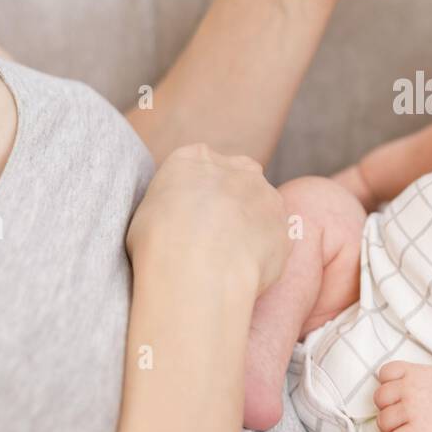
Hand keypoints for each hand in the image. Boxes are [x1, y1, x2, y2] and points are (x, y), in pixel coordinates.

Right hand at [126, 143, 288, 296]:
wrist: (198, 271)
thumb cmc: (160, 244)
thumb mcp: (147, 212)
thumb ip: (171, 203)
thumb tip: (177, 216)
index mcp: (196, 158)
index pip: (202, 163)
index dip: (199, 191)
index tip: (191, 215)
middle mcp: (238, 169)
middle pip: (240, 179)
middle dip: (232, 202)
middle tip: (214, 236)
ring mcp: (267, 197)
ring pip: (262, 209)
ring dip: (251, 228)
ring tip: (227, 260)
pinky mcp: (285, 229)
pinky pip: (275, 241)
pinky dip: (263, 255)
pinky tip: (242, 273)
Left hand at [374, 361, 431, 431]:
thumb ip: (415, 378)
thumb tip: (399, 387)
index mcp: (413, 372)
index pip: (384, 373)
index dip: (388, 385)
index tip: (398, 396)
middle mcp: (409, 389)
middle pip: (379, 399)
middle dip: (388, 408)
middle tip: (401, 418)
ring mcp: (412, 410)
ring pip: (382, 422)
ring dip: (390, 430)